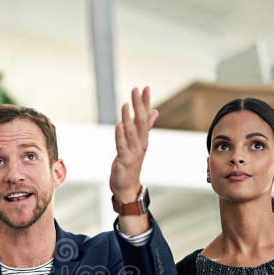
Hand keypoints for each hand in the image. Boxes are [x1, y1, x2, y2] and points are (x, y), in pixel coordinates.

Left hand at [109, 86, 158, 203]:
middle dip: (139, 106)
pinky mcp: (124, 160)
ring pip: (131, 132)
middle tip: (136, 90)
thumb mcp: (139, 143)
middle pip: (140, 122)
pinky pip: (122, 146)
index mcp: (143, 138)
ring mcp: (133, 152)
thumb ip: (145, 126)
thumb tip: (154, 111)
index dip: (145, 102)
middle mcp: (140, 143)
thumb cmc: (131, 164)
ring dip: (128, 117)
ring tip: (125, 104)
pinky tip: (118, 125)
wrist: (127, 187)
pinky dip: (120, 136)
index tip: (145, 87)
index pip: (146, 117)